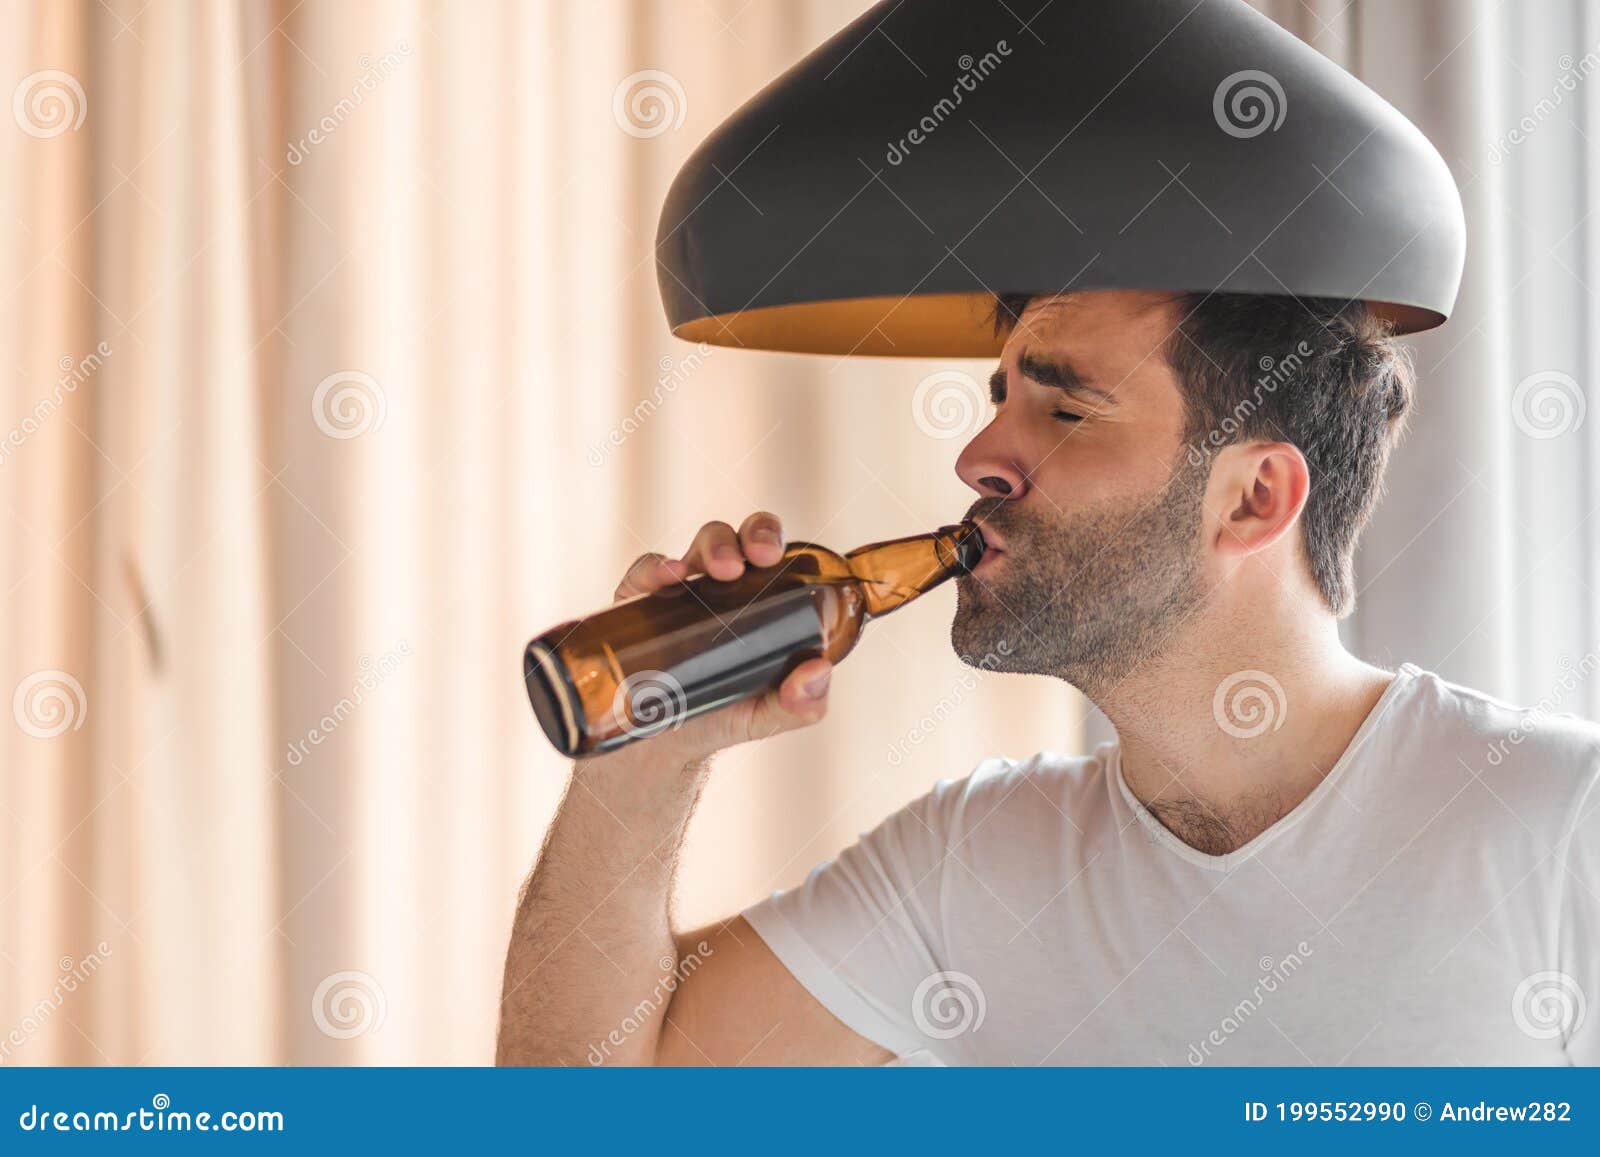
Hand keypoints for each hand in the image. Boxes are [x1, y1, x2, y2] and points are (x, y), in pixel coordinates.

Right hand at [604, 512, 832, 763]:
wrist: (663, 747)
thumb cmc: (725, 716)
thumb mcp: (771, 714)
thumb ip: (804, 702)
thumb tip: (817, 670)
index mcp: (759, 599)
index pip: (768, 551)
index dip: (770, 538)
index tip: (772, 556)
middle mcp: (721, 587)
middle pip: (736, 539)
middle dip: (749, 535)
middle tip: (753, 560)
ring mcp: (680, 593)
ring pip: (697, 549)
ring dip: (712, 547)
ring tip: (719, 569)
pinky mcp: (639, 605)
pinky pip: (646, 573)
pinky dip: (656, 567)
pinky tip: (668, 577)